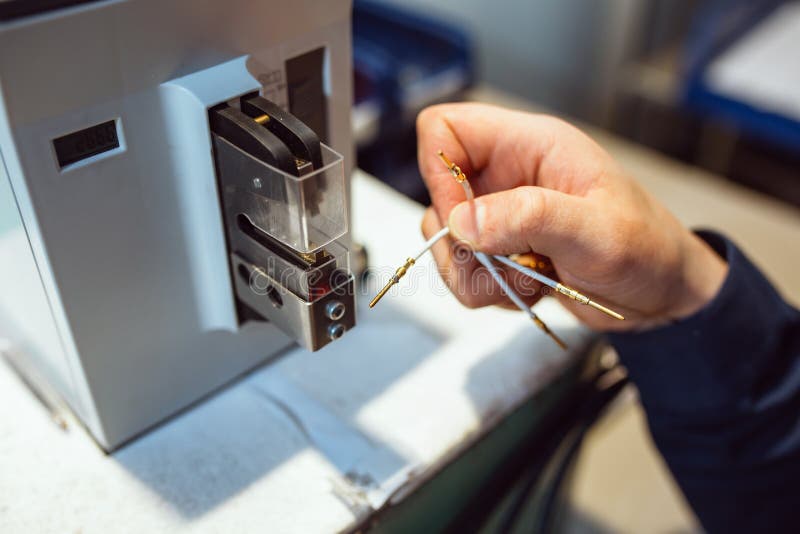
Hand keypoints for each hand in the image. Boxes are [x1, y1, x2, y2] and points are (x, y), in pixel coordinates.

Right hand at [417, 103, 727, 330]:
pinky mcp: (500, 250)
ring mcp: (500, 214)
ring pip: (446, 242)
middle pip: (437, 196)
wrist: (662, 294)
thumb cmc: (648, 248)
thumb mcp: (597, 231)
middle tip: (506, 262)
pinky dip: (488, 290)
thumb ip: (530, 217)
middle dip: (463, 244)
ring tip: (528, 280)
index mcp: (529, 144)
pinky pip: (463, 272)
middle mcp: (506, 175)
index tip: (464, 221)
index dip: (439, 174)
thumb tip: (462, 222)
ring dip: (477, 275)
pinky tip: (530, 288)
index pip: (444, 128)